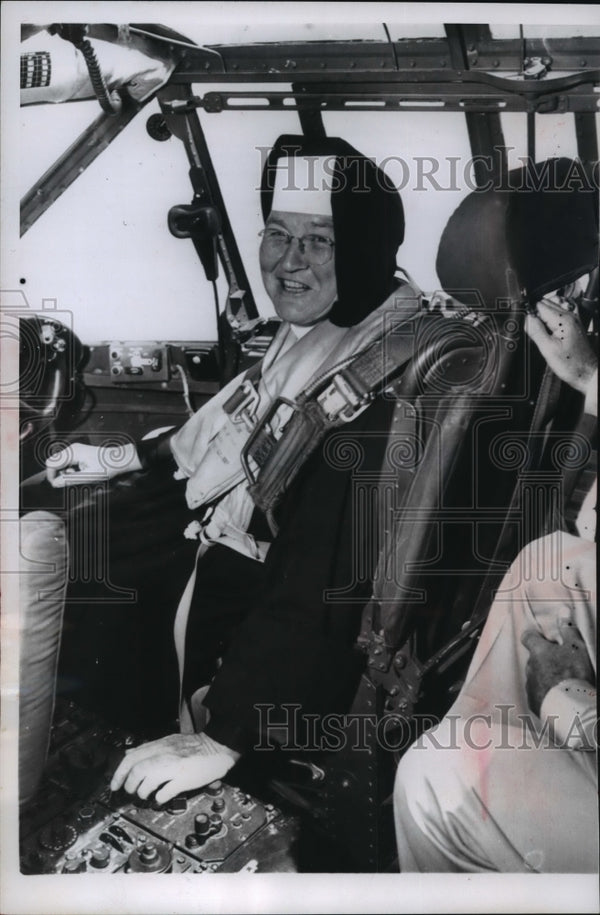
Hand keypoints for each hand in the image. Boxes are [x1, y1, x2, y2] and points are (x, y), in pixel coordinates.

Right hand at [46, 442, 140, 485]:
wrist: (119, 460)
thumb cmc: (107, 467)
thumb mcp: (88, 476)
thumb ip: (70, 480)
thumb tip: (55, 483)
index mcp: (72, 452)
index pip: (51, 463)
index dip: (51, 476)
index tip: (57, 485)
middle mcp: (71, 449)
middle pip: (54, 462)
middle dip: (58, 473)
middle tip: (70, 480)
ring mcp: (74, 450)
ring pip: (60, 462)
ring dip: (64, 472)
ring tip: (78, 476)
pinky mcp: (78, 453)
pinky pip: (67, 462)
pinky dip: (70, 469)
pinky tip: (80, 472)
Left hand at [110, 733, 240, 804]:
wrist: (218, 746)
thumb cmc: (196, 746)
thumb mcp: (170, 742)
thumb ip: (151, 748)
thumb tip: (131, 755)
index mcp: (160, 746)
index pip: (131, 757)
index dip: (119, 773)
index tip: (115, 784)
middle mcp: (165, 754)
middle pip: (137, 769)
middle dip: (129, 783)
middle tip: (131, 791)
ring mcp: (175, 766)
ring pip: (148, 778)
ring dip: (142, 790)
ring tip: (144, 795)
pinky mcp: (186, 778)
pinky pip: (167, 790)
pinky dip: (159, 797)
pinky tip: (159, 799)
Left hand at [521, 619, 594, 716]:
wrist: (571, 706)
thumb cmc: (574, 673)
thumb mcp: (576, 647)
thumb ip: (568, 629)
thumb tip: (563, 611)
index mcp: (539, 652)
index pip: (528, 638)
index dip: (533, 636)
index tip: (540, 638)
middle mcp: (530, 667)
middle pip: (533, 659)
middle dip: (543, 659)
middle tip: (559, 663)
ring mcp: (530, 685)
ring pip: (534, 676)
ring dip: (543, 677)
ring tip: (559, 682)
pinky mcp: (533, 702)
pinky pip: (536, 694)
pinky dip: (544, 693)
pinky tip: (556, 695)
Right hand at [525, 298, 596, 394]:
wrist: (586, 372)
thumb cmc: (570, 364)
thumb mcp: (547, 350)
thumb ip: (535, 331)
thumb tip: (526, 318)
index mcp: (562, 320)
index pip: (539, 306)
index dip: (530, 314)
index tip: (529, 326)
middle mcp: (570, 316)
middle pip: (546, 303)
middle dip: (536, 313)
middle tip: (535, 330)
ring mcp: (573, 319)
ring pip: (553, 305)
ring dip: (544, 314)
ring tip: (542, 329)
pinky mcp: (574, 324)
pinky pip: (560, 312)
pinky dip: (552, 316)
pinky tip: (550, 327)